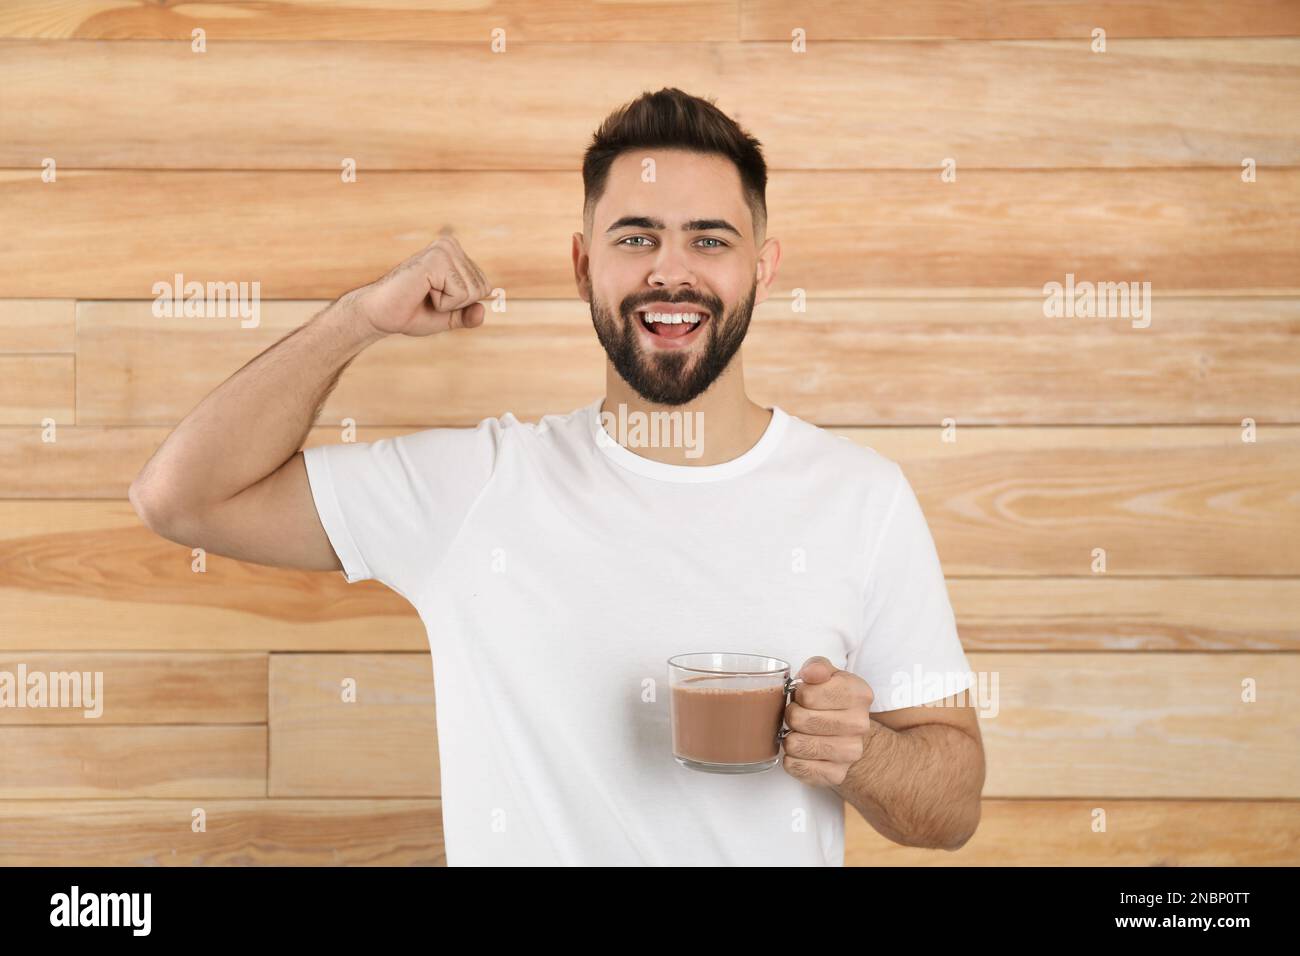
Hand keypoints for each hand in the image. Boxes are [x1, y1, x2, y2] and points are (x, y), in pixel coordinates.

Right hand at [348, 235, 490, 336]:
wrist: (380, 314)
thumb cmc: (411, 312)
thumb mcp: (449, 316)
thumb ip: (468, 315)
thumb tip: (482, 310)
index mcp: (456, 253)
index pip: (484, 288)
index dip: (461, 304)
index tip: (435, 298)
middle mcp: (451, 245)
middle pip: (481, 289)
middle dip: (456, 304)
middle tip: (427, 297)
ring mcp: (444, 249)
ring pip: (472, 292)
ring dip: (448, 303)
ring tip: (423, 293)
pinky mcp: (436, 258)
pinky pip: (460, 293)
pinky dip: (442, 303)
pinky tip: (421, 291)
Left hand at [781, 656, 874, 786]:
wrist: (851, 733)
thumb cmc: (832, 699)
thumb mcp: (828, 675)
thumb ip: (817, 667)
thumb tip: (810, 674)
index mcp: (859, 693)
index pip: (807, 694)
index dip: (798, 694)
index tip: (804, 696)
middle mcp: (860, 724)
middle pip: (799, 719)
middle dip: (792, 715)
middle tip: (799, 715)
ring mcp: (851, 752)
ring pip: (795, 745)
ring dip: (790, 737)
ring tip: (800, 733)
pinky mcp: (836, 775)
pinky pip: (796, 767)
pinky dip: (791, 759)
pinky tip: (802, 751)